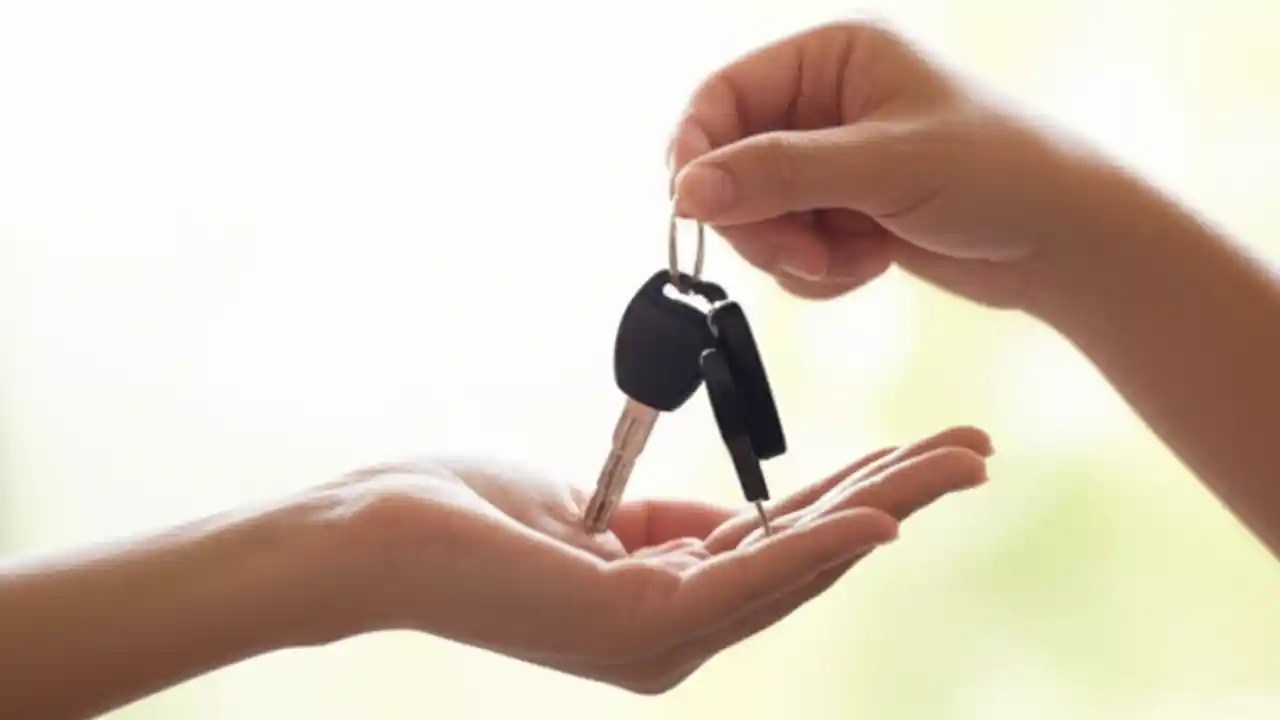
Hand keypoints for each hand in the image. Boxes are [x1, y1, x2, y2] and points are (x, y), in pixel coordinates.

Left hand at [327, 425, 991, 692]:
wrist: (379, 533)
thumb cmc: (470, 512)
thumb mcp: (594, 507)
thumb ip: (670, 521)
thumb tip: (743, 517)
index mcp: (666, 600)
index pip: (785, 542)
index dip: (859, 495)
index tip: (921, 454)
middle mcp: (675, 632)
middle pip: (811, 554)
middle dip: (898, 499)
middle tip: (977, 453)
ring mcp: (660, 637)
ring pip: (797, 561)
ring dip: (885, 507)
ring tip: (959, 465)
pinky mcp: (638, 625)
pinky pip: (749, 576)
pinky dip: (819, 544)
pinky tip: (882, 516)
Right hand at [669, 20, 1106, 309]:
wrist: (1066, 243)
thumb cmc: (998, 174)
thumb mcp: (881, 166)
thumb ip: (778, 174)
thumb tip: (686, 191)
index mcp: (834, 56)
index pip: (723, 95)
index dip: (697, 152)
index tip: (692, 208)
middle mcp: (825, 104)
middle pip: (730, 165)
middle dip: (760, 220)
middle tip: (804, 252)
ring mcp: (832, 162)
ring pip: (755, 217)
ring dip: (795, 252)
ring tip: (853, 258)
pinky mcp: (843, 212)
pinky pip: (789, 249)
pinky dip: (819, 269)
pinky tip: (872, 262)